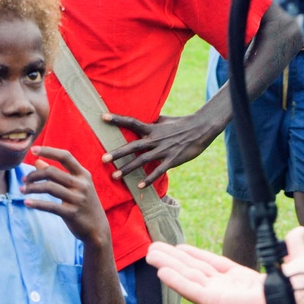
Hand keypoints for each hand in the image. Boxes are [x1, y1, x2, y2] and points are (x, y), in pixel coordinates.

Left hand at [21, 146, 110, 245]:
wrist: (97, 229)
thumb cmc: (83, 204)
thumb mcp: (75, 186)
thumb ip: (57, 173)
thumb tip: (37, 162)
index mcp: (83, 175)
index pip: (65, 156)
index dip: (48, 151)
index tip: (33, 150)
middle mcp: (82, 185)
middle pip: (52, 172)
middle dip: (34, 175)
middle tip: (24, 180)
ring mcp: (77, 199)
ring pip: (48, 187)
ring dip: (32, 188)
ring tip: (22, 190)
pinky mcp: (72, 213)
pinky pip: (50, 206)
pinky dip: (36, 204)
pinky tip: (26, 202)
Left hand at [102, 111, 216, 187]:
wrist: (200, 129)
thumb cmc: (181, 123)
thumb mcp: (164, 120)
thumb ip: (150, 121)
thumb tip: (139, 118)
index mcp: (152, 128)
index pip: (131, 122)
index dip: (117, 119)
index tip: (102, 118)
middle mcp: (155, 139)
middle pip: (133, 146)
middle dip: (118, 153)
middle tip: (103, 159)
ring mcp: (163, 150)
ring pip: (142, 161)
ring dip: (128, 169)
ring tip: (115, 176)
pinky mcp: (172, 160)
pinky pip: (158, 171)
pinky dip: (149, 179)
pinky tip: (139, 186)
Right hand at [147, 226, 303, 303]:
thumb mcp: (299, 260)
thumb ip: (294, 245)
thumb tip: (299, 230)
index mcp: (246, 282)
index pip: (214, 266)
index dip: (195, 256)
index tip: (179, 248)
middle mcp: (230, 290)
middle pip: (195, 272)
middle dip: (174, 260)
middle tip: (154, 248)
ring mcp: (222, 298)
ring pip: (189, 278)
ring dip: (168, 265)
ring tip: (150, 253)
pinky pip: (191, 290)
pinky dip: (175, 280)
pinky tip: (159, 270)